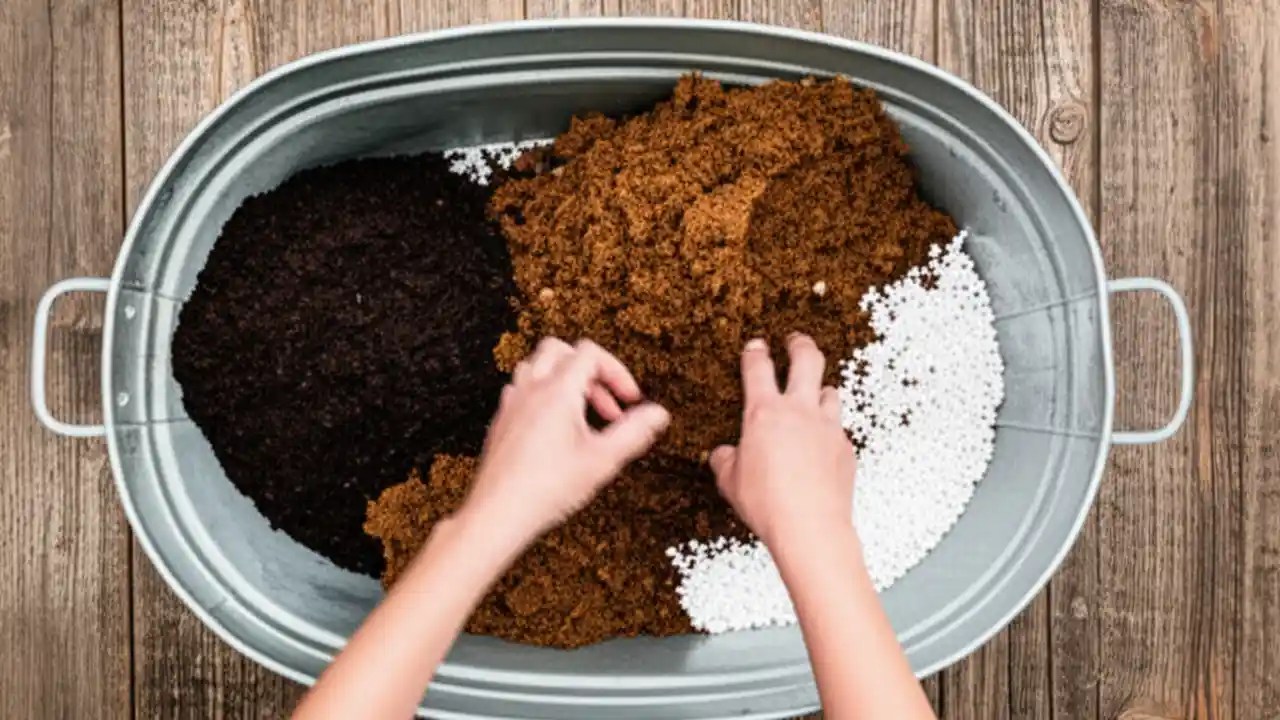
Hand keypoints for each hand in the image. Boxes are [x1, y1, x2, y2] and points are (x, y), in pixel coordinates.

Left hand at [460, 338, 670, 542]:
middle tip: (606, 402)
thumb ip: (634, 432)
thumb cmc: (545, 489)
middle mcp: (531, 389)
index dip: (617, 371)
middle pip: (561, 350)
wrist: (499, 512)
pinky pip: (521, 390)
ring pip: (536, 366)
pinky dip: (542, 396)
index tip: (629, 399)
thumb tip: (658, 414)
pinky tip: (553, 426)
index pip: (590, 353)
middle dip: (590, 371)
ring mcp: (512, 404)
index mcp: (557, 391)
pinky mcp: (501, 421)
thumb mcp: (602, 460)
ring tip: (581, 411)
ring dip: (563, 380)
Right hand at [709, 334, 856, 548]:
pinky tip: (822, 446)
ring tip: (815, 394)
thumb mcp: (730, 482)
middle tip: (795, 341)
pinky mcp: (845, 447)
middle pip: (806, 359)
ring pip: (830, 391)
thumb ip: (725, 461)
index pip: (758, 367)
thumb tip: (722, 454)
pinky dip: (830, 431)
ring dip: (821, 390)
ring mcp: (827, 426)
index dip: (755, 352)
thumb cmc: (768, 504)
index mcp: (764, 413)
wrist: (810, 526)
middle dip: (800, 344)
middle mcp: (799, 411)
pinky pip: (839, 429)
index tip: (755, 346)